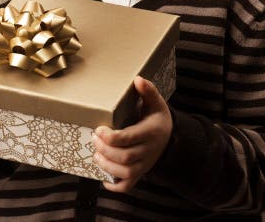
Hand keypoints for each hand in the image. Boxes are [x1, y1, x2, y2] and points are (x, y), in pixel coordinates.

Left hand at [92, 75, 172, 192]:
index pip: (128, 138)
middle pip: (124, 157)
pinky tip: (103, 179)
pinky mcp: (139, 174)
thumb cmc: (157, 118)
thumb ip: (148, 91)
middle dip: (104, 149)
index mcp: (150, 132)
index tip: (99, 129)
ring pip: (124, 172)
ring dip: (106, 165)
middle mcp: (148, 151)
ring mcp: (144, 165)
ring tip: (95, 154)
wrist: (170, 138)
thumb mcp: (156, 103)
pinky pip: (127, 186)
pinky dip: (114, 186)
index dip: (110, 136)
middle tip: (93, 138)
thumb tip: (137, 79)